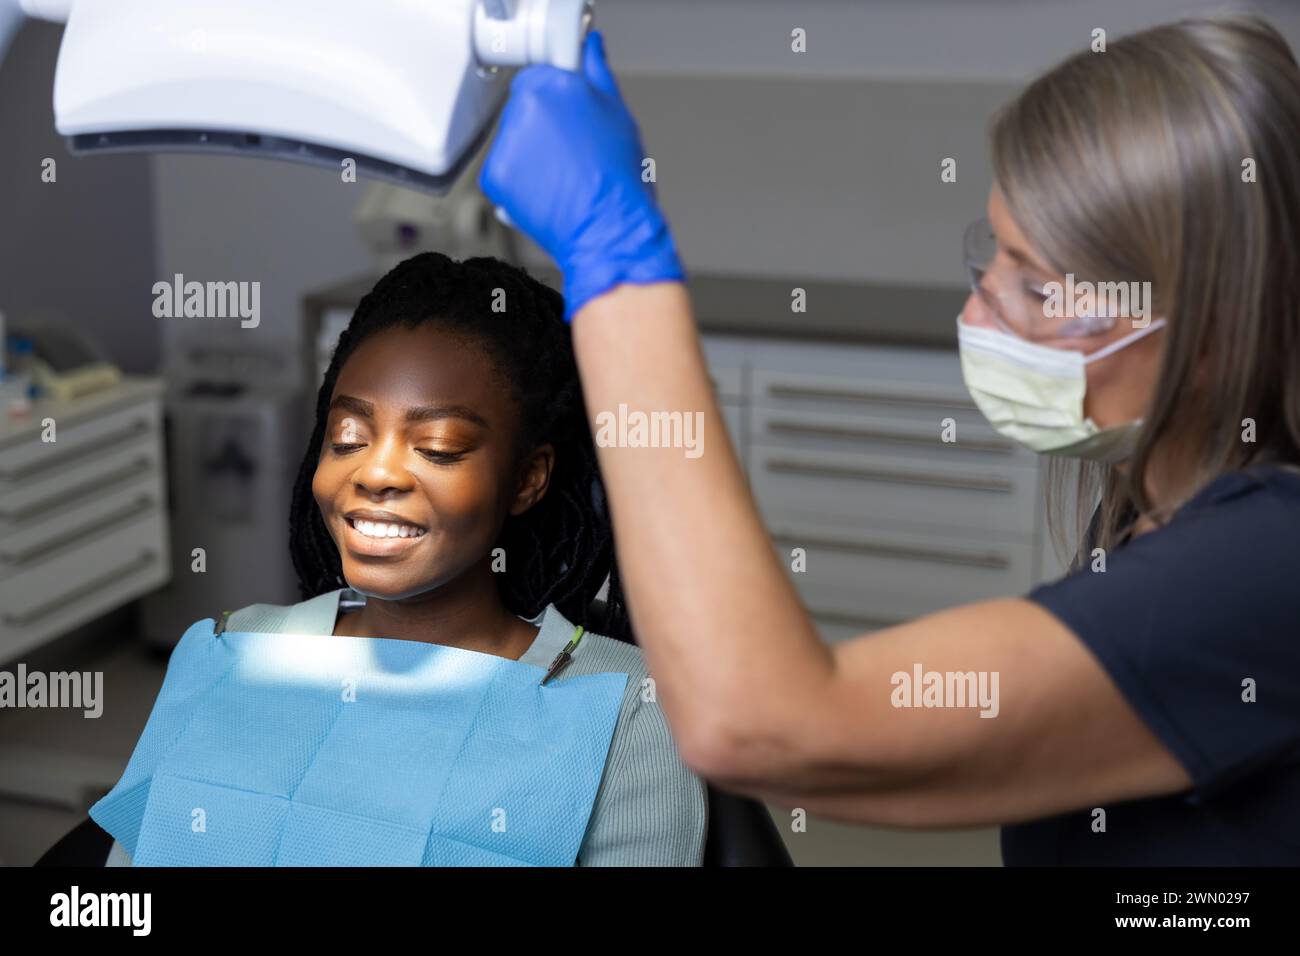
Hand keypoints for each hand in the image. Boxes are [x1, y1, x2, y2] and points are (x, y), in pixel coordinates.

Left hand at [480, 30, 684, 320]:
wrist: (607, 230)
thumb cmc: (619, 181)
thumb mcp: (619, 116)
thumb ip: (598, 75)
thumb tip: (590, 50)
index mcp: (553, 84)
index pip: (538, 79)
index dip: (555, 103)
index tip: (568, 120)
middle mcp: (524, 107)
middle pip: (522, 111)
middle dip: (542, 131)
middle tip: (573, 156)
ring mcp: (506, 143)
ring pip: (513, 145)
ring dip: (531, 159)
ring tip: (563, 178)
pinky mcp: (494, 176)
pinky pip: (503, 175)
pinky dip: (519, 187)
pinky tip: (547, 194)